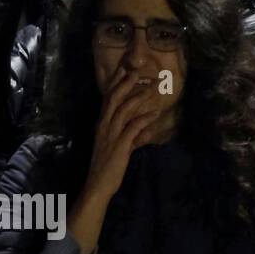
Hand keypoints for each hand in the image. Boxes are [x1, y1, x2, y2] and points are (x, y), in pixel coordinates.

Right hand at [84, 69, 163, 202]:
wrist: (99, 183)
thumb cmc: (107, 165)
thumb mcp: (114, 146)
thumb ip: (127, 136)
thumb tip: (140, 129)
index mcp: (101, 124)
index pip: (107, 99)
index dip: (115, 84)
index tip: (123, 70)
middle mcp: (104, 126)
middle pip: (114, 99)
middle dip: (125, 84)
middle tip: (136, 72)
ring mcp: (111, 135)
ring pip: (124, 110)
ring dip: (138, 98)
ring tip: (151, 89)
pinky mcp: (120, 146)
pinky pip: (133, 128)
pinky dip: (144, 119)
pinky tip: (155, 113)